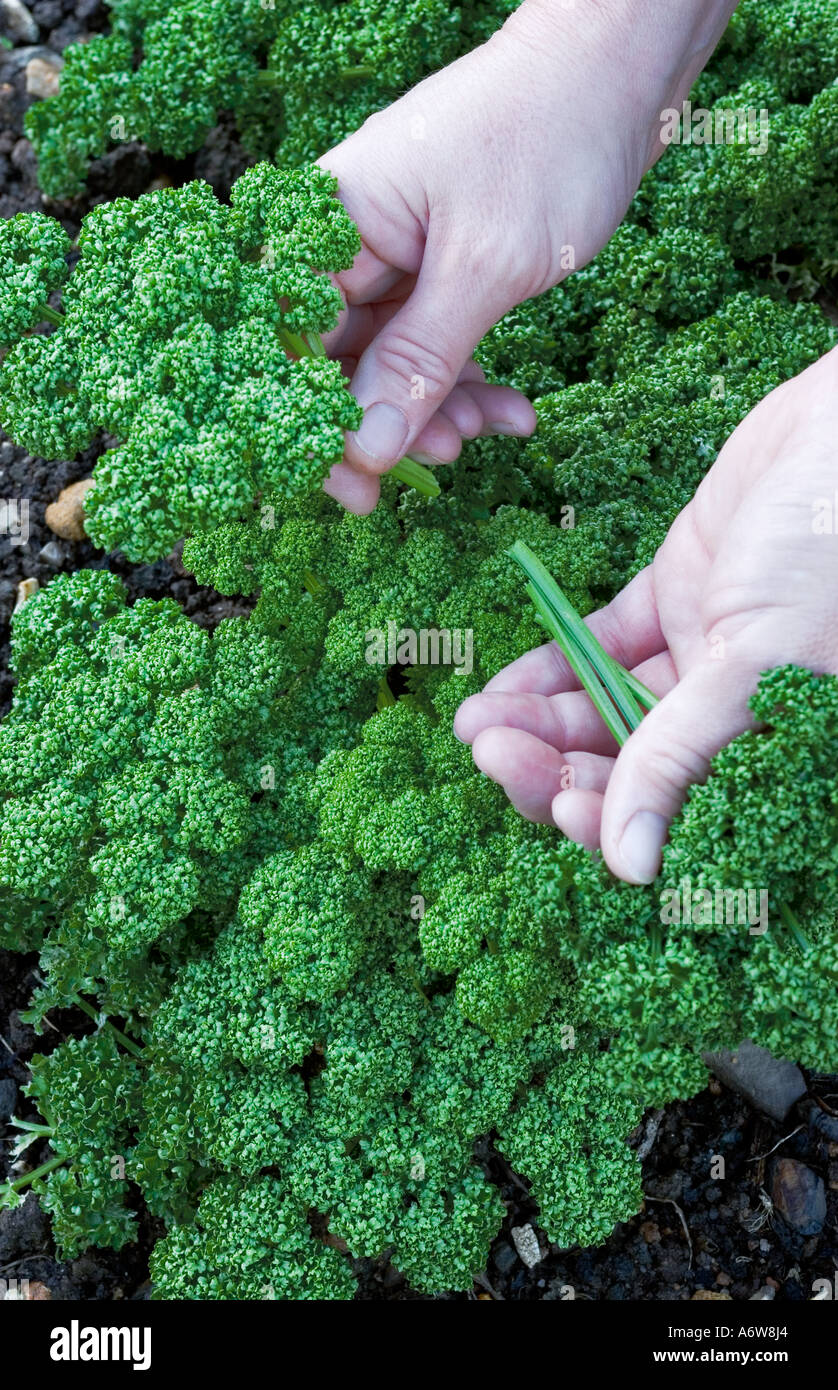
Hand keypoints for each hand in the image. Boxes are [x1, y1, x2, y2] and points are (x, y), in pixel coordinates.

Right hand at [319, 0, 738, 512]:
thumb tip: (366, 448)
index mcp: (330, 224)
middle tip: (442, 463)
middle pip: (340, 364)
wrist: (618, 74)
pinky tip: (516, 412)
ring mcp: (395, 258)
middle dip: (392, 422)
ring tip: (492, 429)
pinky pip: (438, 348)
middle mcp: (350, 243)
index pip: (292, 344)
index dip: (316, 424)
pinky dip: (473, 385)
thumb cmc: (546, 140)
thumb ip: (419, 359)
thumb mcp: (483, 265)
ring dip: (442, 410)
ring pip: (395, 366)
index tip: (355, 485)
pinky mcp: (438, 272)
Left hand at [455, 348, 837, 882]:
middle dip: (551, 765)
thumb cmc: (830, 551)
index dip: (606, 818)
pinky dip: (552, 665)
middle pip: (624, 766)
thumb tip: (629, 866)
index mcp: (766, 746)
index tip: (550, 799)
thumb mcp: (759, 662)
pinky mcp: (674, 597)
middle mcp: (728, 712)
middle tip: (486, 748)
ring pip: (602, 708)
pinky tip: (503, 685)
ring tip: (473, 720)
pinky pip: (600, 646)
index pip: (669, 812)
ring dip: (537, 719)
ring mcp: (697, 654)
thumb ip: (683, 754)